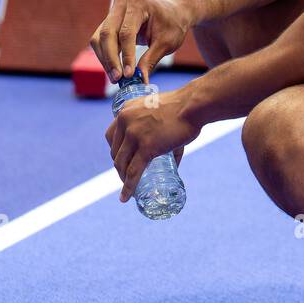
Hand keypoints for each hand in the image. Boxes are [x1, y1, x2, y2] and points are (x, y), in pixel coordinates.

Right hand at [91, 0, 195, 82]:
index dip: (126, 55)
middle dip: (111, 59)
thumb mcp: (167, 42)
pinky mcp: (109, 20)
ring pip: (100, 38)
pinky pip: (101, 39)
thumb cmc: (172, 24)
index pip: (126, 32)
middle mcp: (122, 3)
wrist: (172, 11)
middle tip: (117, 79)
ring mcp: (113, 10)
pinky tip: (114, 69)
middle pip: (108, 34)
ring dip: (105, 59)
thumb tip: (141, 81)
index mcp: (139, 4)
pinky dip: (105, 56)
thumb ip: (151, 60)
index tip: (128, 74)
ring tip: (115, 78)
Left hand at [106, 87, 199, 202]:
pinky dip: (128, 186)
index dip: (115, 151)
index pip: (111, 136)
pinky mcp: (147, 147)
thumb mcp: (161, 115)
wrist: (192, 105)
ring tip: (129, 188)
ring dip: (123, 178)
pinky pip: (133, 171)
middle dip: (119, 167)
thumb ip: (161, 133)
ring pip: (122, 163)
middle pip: (115, 152)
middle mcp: (125, 122)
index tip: (122, 160)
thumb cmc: (183, 108)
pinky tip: (126, 197)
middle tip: (128, 176)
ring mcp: (135, 135)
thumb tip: (173, 164)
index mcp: (125, 111)